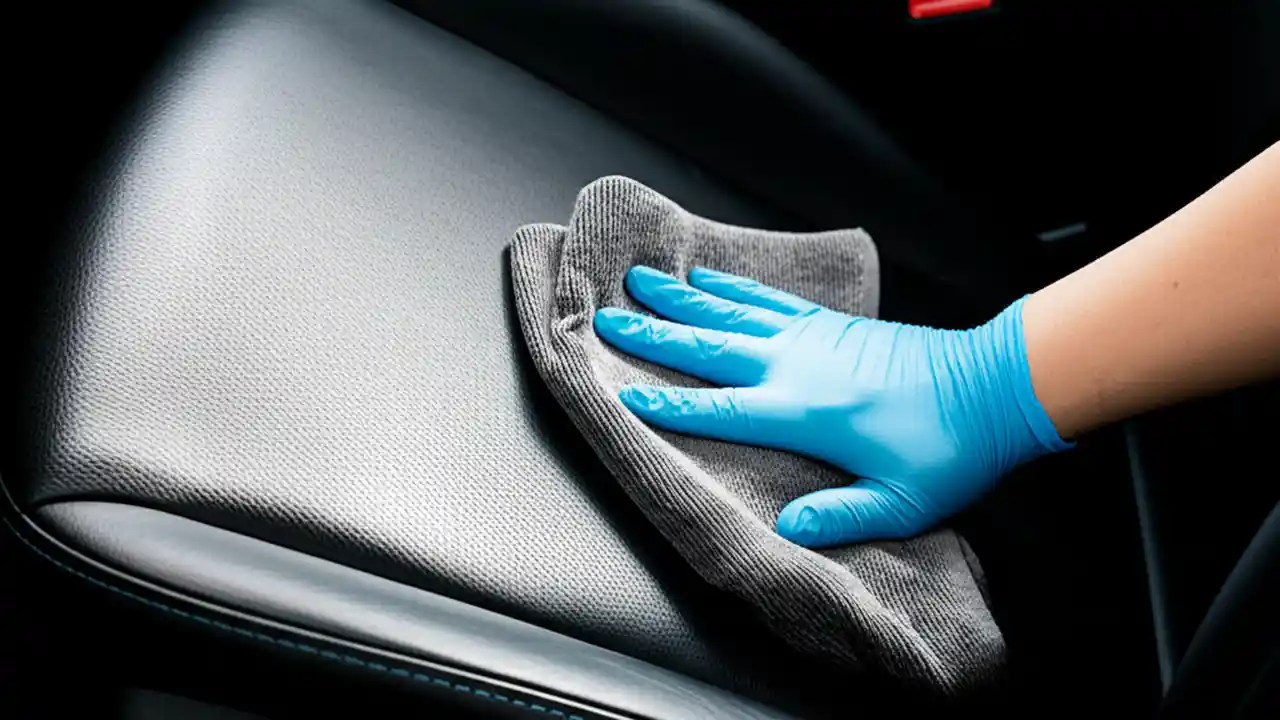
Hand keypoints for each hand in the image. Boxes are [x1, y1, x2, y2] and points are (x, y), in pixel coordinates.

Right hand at [594, 266, 1069, 546]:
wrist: (995, 386)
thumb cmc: (949, 448)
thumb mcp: (902, 502)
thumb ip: (842, 516)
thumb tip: (789, 531)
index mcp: (806, 411)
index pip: (721, 410)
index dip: (667, 407)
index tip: (622, 394)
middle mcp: (798, 365)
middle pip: (711, 347)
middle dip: (654, 336)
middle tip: (608, 319)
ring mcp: (813, 337)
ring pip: (732, 312)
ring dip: (682, 298)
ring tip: (641, 280)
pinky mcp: (831, 324)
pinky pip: (769, 300)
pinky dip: (733, 287)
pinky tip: (709, 276)